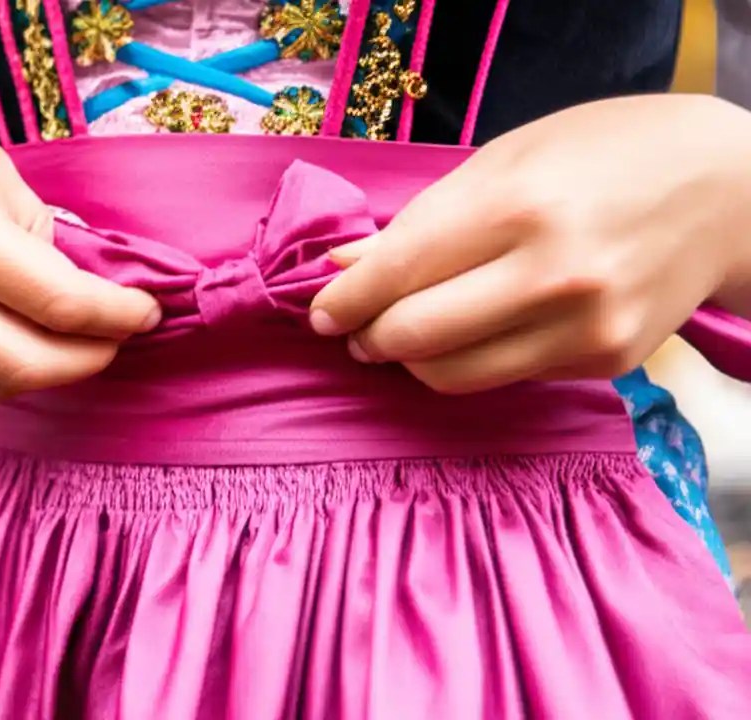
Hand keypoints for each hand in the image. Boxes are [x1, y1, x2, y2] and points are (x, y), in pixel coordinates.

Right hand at [0, 77, 159, 396]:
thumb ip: (30, 226)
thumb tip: (71, 284)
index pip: (55, 302)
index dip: (116, 316)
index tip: (148, 311)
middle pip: (26, 365)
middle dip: (91, 360)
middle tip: (123, 338)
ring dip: (51, 372)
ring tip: (85, 341)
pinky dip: (5, 367)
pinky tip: (31, 339)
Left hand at [309, 94, 750, 393]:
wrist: (728, 190)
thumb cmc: (604, 154)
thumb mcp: (507, 160)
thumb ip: (421, 220)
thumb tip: (344, 265)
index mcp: (519, 207)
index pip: (398, 272)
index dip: (345, 299)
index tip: (320, 311)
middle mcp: (552, 275)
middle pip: (415, 336)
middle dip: (368, 337)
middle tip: (356, 328)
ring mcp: (583, 327)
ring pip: (452, 375)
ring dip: (410, 360)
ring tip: (404, 333)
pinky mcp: (603, 362)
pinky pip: (504, 377)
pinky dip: (470, 360)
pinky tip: (474, 330)